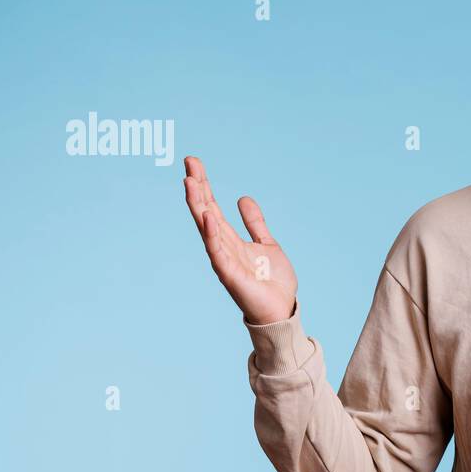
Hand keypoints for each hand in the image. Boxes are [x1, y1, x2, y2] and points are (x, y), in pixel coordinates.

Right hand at [183, 156, 297, 324]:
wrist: (281, 310)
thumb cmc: (272, 282)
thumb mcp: (266, 243)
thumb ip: (255, 223)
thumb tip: (243, 198)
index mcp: (230, 239)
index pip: (212, 206)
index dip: (204, 185)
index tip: (194, 162)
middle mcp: (222, 247)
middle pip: (205, 211)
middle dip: (197, 187)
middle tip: (189, 162)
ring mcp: (223, 259)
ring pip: (206, 227)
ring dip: (198, 204)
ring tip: (190, 182)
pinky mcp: (229, 274)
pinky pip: (217, 250)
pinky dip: (211, 233)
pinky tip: (207, 215)